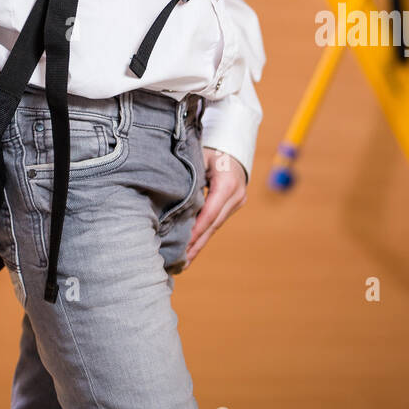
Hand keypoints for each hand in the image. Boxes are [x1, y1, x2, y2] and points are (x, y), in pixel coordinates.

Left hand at [183, 148, 246, 265]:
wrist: (233, 145)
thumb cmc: (211, 149)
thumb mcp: (199, 157)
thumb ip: (190, 176)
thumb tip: (170, 196)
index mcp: (227, 183)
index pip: (210, 212)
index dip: (196, 230)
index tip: (183, 246)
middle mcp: (236, 195)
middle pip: (214, 224)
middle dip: (197, 244)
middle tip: (181, 263)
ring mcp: (238, 201)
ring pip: (216, 226)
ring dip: (200, 243)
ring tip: (184, 262)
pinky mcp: (234, 205)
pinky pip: (217, 222)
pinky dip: (204, 233)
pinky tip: (192, 247)